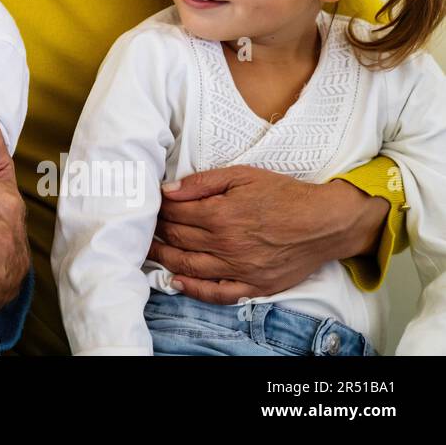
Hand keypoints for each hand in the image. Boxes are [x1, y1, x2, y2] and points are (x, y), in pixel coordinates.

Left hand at [148, 165, 389, 303]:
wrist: (325, 222)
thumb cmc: (284, 194)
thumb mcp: (242, 175)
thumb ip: (202, 183)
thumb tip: (168, 191)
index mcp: (221, 214)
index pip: (175, 214)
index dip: (159, 210)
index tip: (150, 206)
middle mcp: (227, 244)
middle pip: (177, 240)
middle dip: (155, 232)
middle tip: (143, 228)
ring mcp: (240, 268)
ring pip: (189, 266)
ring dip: (163, 259)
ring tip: (148, 252)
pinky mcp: (254, 285)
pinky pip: (217, 293)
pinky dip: (193, 289)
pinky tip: (177, 282)